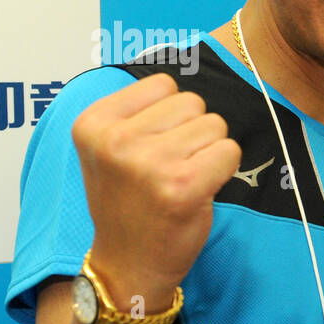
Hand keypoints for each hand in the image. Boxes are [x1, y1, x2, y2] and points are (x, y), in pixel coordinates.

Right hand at [72, 74, 240, 304]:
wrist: (128, 264)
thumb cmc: (128, 202)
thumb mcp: (110, 148)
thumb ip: (138, 110)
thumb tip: (190, 59)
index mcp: (92, 123)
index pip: (164, 85)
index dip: (172, 117)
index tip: (152, 150)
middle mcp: (116, 139)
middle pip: (194, 102)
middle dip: (194, 133)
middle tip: (171, 170)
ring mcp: (149, 163)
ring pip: (216, 125)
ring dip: (210, 152)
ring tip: (182, 181)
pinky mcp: (183, 186)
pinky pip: (230, 151)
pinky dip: (225, 170)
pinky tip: (199, 192)